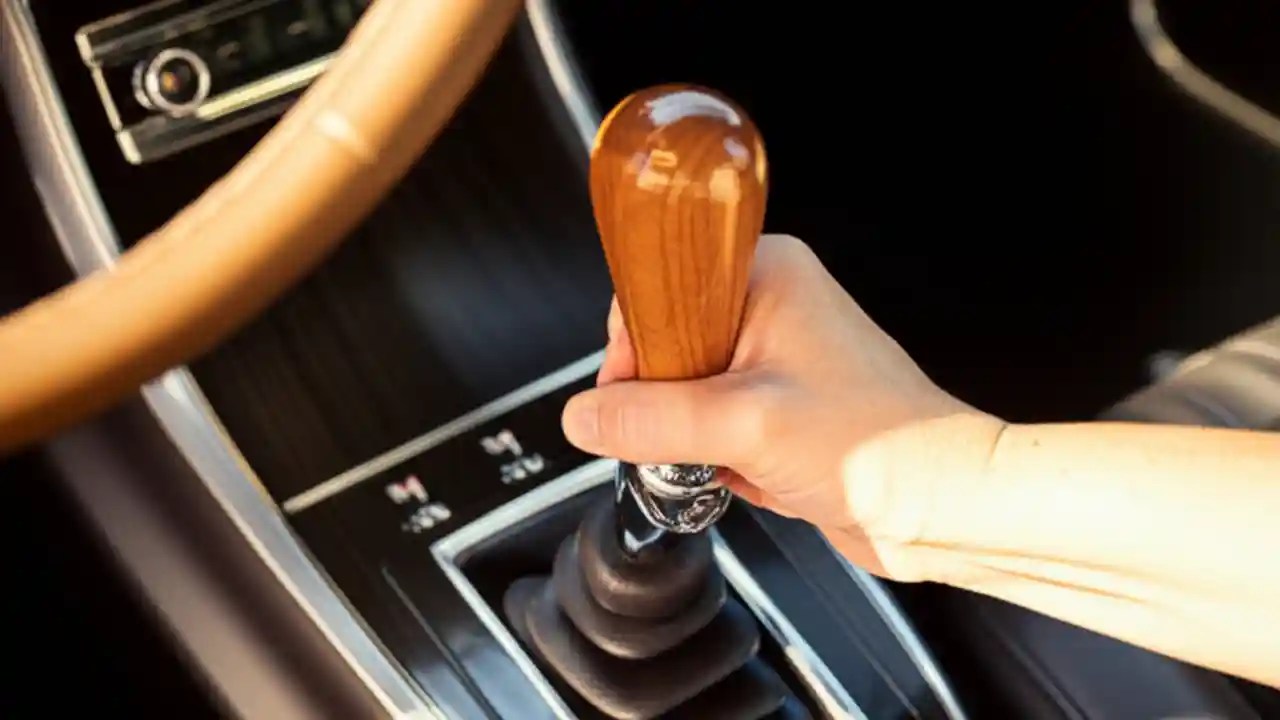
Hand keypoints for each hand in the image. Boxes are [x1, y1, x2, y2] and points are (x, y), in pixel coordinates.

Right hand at [562, 234, 1005, 580]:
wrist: (939, 504)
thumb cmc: (882, 444)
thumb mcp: (746, 423)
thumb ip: (652, 419)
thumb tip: (586, 417)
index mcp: (764, 273)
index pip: (658, 285)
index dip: (635, 341)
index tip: (629, 386)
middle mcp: (767, 308)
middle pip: (662, 345)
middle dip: (660, 401)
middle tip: (680, 433)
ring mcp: (770, 361)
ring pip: (680, 391)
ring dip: (685, 436)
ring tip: (719, 458)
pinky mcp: (772, 409)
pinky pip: (706, 425)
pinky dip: (709, 456)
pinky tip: (737, 474)